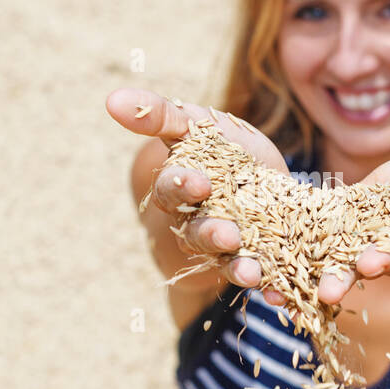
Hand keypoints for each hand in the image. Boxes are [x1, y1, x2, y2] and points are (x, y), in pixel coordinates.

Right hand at [105, 88, 291, 299]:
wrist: (256, 176)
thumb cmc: (217, 144)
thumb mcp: (193, 123)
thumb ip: (157, 114)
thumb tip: (110, 99)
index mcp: (178, 185)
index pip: (172, 188)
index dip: (182, 186)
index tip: (199, 183)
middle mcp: (195, 220)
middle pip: (196, 231)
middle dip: (210, 234)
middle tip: (228, 235)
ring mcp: (223, 244)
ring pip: (225, 258)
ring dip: (237, 266)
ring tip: (252, 272)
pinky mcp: (252, 260)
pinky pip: (257, 274)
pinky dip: (267, 283)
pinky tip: (279, 289)